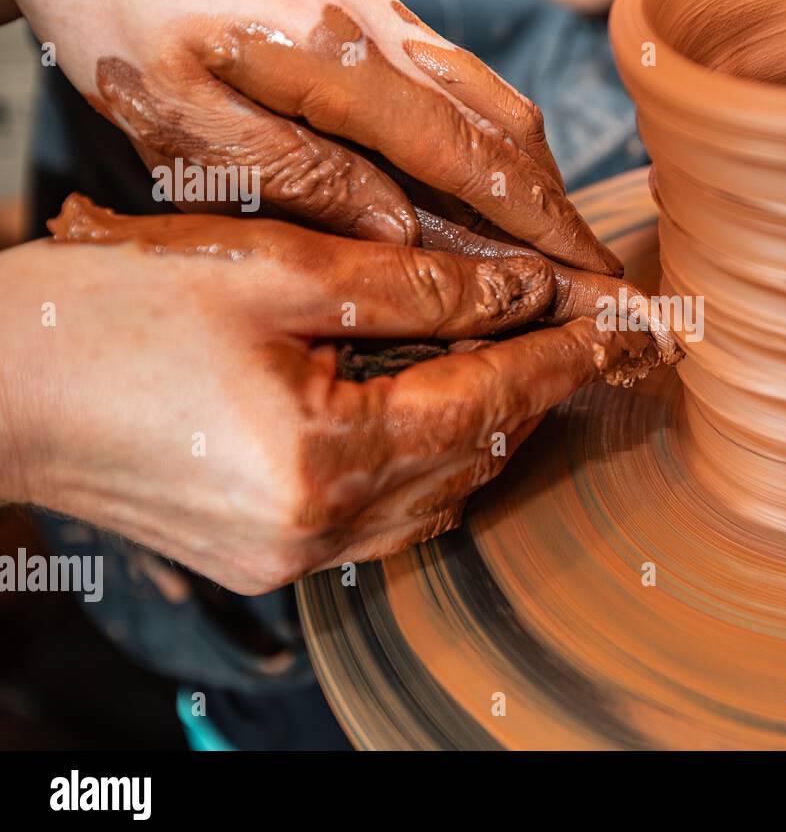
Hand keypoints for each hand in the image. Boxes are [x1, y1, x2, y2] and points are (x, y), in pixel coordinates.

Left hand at [0, 0, 621, 274]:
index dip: (541, 227)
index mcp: (345, 67)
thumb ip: (299, 176)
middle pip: (506, 128)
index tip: (590, 278)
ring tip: (553, 235)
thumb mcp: (182, 114)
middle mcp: (384, 33)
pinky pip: (453, 73)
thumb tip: (403, 233)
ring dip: (532, 172)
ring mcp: (379, 10)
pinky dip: (489, 133)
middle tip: (596, 274)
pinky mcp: (362, 0)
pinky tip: (481, 167)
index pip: (474, 162)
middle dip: (560, 209)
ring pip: (489, 96)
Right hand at [0, 196, 654, 592]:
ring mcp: (291, 557)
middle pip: (473, 458)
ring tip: (527, 359)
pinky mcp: (266, 557)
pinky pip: (383, 516)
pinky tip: (436, 405)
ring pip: (436, 496)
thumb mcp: (274, 274)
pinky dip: (425, 457)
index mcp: (327, 461)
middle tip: (589, 334)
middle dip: (536, 391)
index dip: (566, 358)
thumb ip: (412, 287)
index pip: (490, 403)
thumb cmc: (109, 314)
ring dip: (486, 427)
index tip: (630, 328)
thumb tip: (518, 288)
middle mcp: (320, 531)